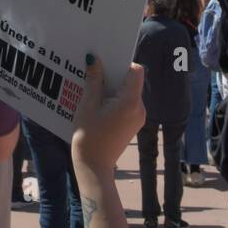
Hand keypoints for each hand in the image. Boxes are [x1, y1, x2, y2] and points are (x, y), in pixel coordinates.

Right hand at [72, 57, 144, 174]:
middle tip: (95, 72)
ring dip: (112, 87)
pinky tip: (98, 103)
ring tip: (93, 88)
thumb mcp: (88, 105)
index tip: (106, 63)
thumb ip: (93, 80)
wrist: (94, 168)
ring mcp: (138, 117)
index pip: (136, 71)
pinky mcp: (133, 124)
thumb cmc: (89, 136)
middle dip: (114, 75)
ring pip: (128, 92)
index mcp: (130, 102)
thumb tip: (95, 59)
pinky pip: (127, 104)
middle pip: (131, 81)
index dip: (122, 63)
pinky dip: (115, 99)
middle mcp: (139, 108)